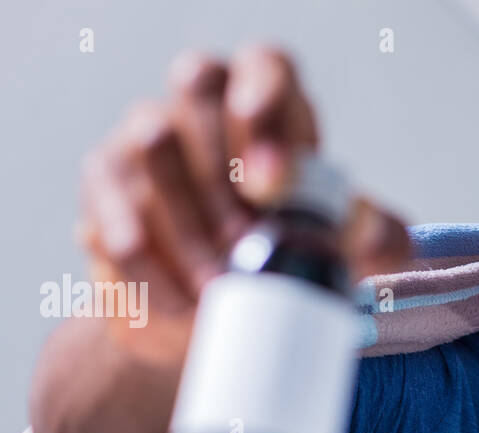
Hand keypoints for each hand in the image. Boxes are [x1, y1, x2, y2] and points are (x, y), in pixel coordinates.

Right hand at [34, 45, 412, 432]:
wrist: (216, 319)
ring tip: (222, 287)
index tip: (274, 178)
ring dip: (190, 225)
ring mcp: (145, 134)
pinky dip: (149, 263)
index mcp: (270, 103)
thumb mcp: (348, 254)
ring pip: (152, 143)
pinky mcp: (103, 181)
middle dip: (227, 173)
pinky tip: (181, 302)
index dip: (267, 107)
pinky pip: (112, 205)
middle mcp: (202, 103)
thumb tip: (364, 223)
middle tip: (250, 244)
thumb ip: (375, 237)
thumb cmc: (289, 263)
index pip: (265, 67)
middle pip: (199, 90)